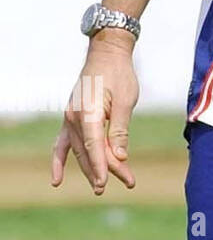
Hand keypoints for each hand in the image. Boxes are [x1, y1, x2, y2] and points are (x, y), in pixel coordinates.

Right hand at [51, 35, 139, 195]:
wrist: (106, 54)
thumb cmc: (120, 75)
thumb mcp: (127, 101)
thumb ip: (121, 129)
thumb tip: (120, 156)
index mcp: (88, 112)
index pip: (94, 146)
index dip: (101, 166)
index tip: (106, 182)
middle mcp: (74, 118)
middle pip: (89, 151)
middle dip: (107, 169)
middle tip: (129, 182)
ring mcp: (69, 118)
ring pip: (79, 150)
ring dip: (91, 167)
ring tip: (102, 186)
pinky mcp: (71, 118)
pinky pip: (62, 144)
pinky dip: (59, 161)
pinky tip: (56, 179)